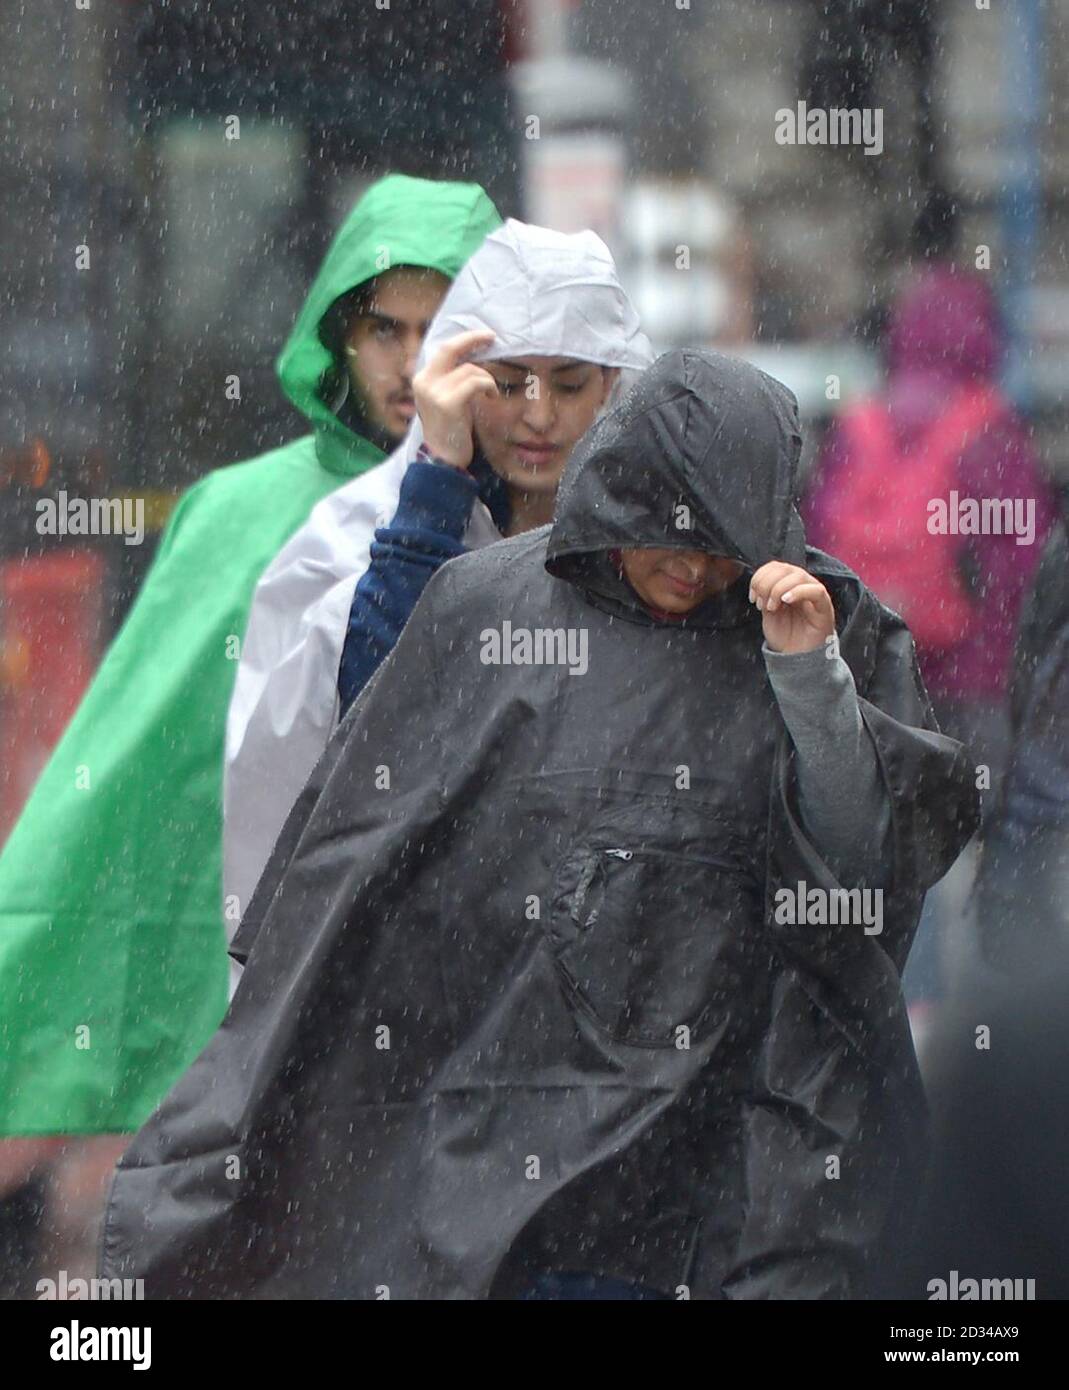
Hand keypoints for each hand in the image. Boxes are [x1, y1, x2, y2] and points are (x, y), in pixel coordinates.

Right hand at [412, 329, 498, 467]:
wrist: (442, 460)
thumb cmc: (449, 431)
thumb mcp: (444, 400)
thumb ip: (450, 380)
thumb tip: (472, 357)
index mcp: (421, 379)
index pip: (443, 350)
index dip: (464, 340)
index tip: (482, 336)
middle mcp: (424, 382)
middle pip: (450, 348)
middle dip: (473, 339)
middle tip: (492, 337)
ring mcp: (434, 392)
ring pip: (469, 369)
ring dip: (486, 378)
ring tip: (490, 392)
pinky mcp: (448, 403)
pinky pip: (476, 382)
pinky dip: (488, 386)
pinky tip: (491, 395)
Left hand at [750, 561, 835, 653]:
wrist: (796, 658)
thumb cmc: (784, 635)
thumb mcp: (768, 613)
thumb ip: (765, 595)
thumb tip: (759, 583)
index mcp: (788, 585)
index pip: (775, 566)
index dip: (760, 577)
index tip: (752, 597)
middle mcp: (802, 585)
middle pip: (784, 568)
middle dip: (767, 583)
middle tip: (762, 604)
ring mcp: (814, 594)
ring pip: (798, 575)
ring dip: (779, 589)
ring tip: (772, 607)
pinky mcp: (824, 606)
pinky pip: (816, 590)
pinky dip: (799, 591)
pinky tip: (786, 601)